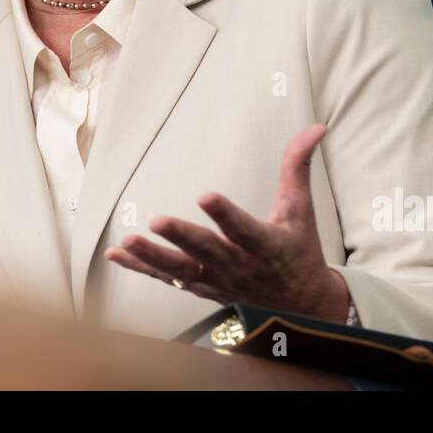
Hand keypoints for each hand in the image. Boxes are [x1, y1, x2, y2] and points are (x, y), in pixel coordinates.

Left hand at [104, 122, 351, 321]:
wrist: (300, 305)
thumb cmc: (298, 250)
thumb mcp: (301, 208)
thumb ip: (299, 166)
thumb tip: (316, 127)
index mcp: (266, 246)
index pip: (245, 230)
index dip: (226, 215)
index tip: (206, 196)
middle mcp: (239, 267)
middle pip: (207, 252)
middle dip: (182, 238)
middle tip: (157, 221)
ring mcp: (218, 281)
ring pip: (182, 270)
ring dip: (153, 256)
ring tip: (128, 240)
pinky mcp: (202, 289)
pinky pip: (167, 280)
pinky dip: (141, 268)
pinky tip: (116, 254)